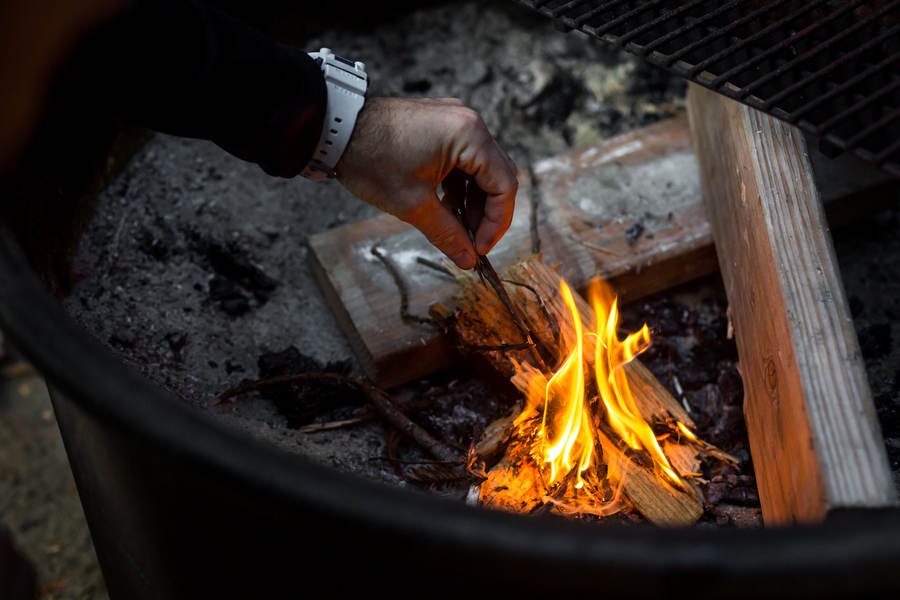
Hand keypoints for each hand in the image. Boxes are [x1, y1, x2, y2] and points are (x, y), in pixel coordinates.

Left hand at [335, 97, 517, 269]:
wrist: (335, 128)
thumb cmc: (371, 160)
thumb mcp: (412, 205)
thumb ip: (447, 234)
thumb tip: (468, 260)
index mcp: (469, 135)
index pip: (504, 185)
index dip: (496, 222)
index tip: (480, 248)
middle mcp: (469, 122)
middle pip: (497, 175)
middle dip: (486, 214)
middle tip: (472, 243)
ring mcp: (455, 120)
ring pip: (480, 169)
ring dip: (472, 201)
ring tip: (458, 230)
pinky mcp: (440, 124)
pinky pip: (463, 159)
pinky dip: (459, 186)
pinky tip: (446, 208)